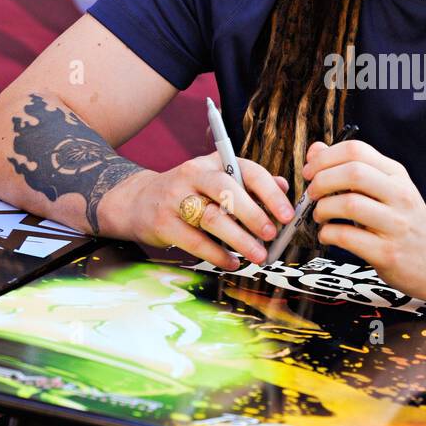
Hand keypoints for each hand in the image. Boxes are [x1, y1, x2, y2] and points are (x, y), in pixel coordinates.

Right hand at [96, 152, 294, 268]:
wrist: (138, 201)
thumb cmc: (190, 192)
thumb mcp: (218, 179)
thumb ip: (250, 183)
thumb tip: (283, 186)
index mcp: (214, 162)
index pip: (247, 171)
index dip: (270, 193)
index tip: (287, 215)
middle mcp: (194, 174)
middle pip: (227, 191)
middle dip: (254, 215)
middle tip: (272, 235)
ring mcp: (175, 198)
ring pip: (212, 217)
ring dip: (239, 239)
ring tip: (258, 255)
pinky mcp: (163, 223)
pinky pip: (194, 241)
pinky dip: (217, 254)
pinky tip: (232, 262)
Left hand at [301, 137, 425, 303]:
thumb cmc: (404, 222)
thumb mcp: (385, 189)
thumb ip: (351, 168)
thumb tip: (315, 150)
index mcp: (396, 175)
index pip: (357, 150)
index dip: (325, 158)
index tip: (310, 171)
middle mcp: (399, 195)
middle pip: (352, 172)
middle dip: (321, 181)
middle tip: (312, 194)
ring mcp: (396, 225)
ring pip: (349, 204)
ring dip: (322, 209)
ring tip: (319, 216)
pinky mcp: (387, 253)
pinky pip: (347, 237)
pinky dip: (328, 234)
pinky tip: (328, 235)